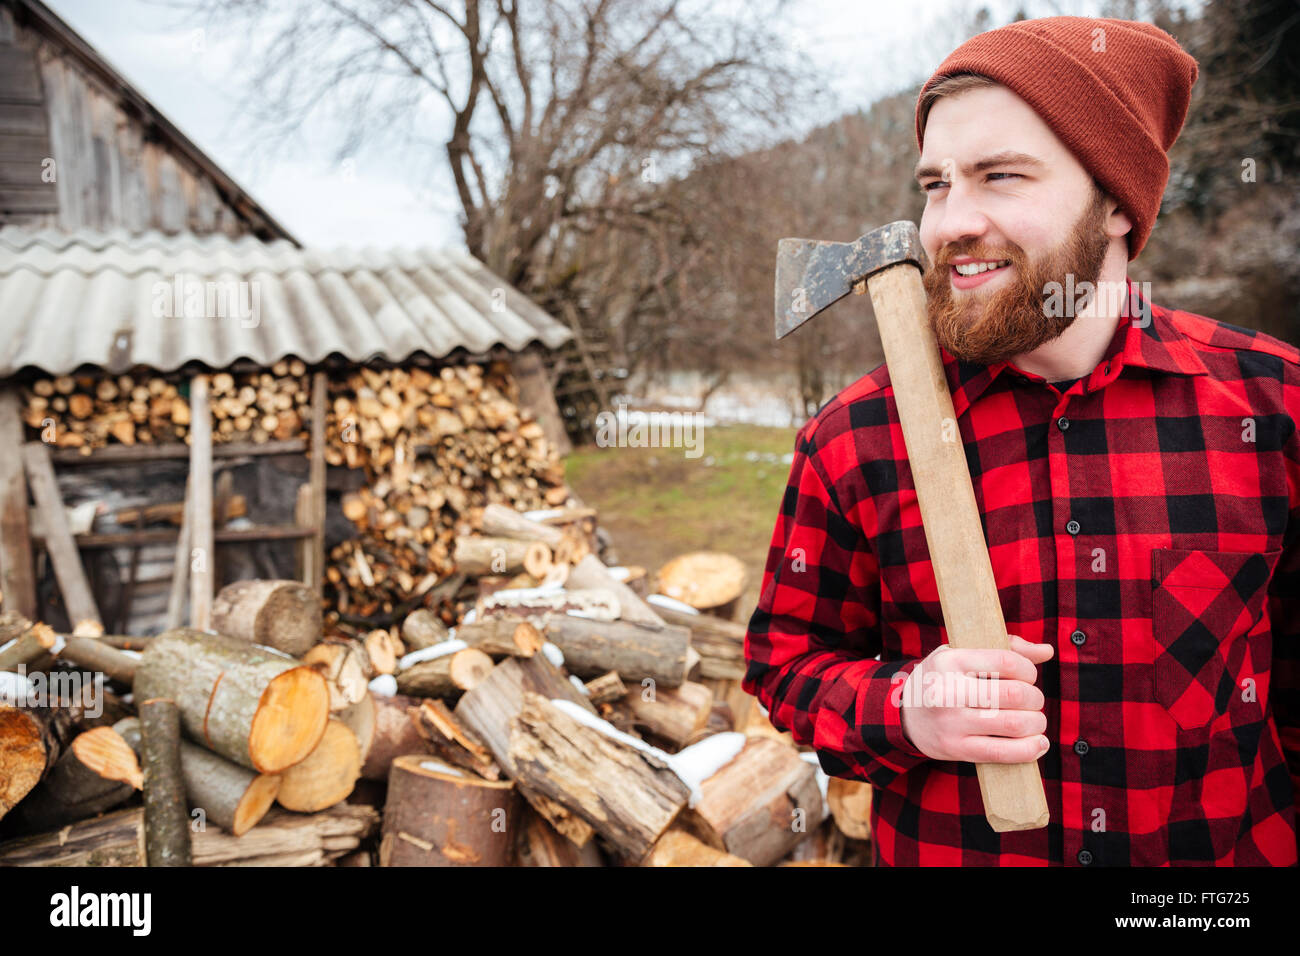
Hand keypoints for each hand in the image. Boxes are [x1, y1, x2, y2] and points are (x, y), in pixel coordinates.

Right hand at [899, 635, 1052, 763]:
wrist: (905, 715)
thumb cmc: (944, 679)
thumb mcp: (961, 654)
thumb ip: (1005, 648)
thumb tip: (1046, 651)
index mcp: (949, 661)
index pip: (1006, 661)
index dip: (1028, 670)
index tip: (1028, 676)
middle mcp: (947, 691)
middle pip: (1014, 694)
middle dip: (1035, 698)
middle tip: (1032, 700)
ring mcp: (951, 723)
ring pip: (1014, 724)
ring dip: (1036, 723)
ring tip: (1035, 721)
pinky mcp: (956, 749)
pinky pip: (1003, 752)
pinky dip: (1029, 749)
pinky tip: (1038, 743)